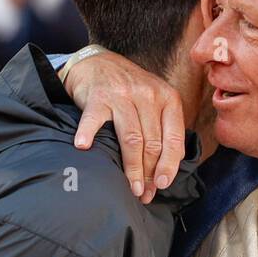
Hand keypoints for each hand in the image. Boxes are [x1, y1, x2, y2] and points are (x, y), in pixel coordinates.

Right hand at [64, 49, 186, 203]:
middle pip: (152, 143)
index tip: (162, 185)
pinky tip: (84, 148)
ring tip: (129, 187)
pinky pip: (95, 120)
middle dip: (149, 174)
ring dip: (131, 167)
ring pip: (132, 139)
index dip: (168, 166)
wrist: (98, 63)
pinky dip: (88, 134)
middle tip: (142, 193)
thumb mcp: (155, 104)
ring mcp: (123, 95)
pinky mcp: (98, 96)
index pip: (173, 139)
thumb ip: (163, 131)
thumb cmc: (129, 91)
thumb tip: (165, 173)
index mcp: (168, 99)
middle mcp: (148, 95)